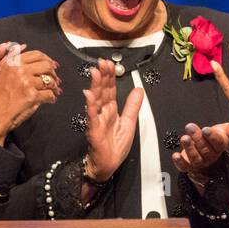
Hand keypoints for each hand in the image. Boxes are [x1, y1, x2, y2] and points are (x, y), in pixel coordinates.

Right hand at [0, 45, 61, 144]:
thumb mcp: (4, 75)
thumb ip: (19, 67)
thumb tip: (39, 63)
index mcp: (12, 63)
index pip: (36, 54)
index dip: (47, 59)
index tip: (52, 64)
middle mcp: (19, 70)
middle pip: (46, 65)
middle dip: (53, 73)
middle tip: (56, 79)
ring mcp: (26, 82)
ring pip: (49, 80)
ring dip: (54, 86)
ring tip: (54, 90)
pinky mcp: (32, 95)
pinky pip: (49, 94)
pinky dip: (52, 97)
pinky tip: (50, 99)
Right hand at [82, 59, 143, 181]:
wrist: (108, 165)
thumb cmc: (115, 146)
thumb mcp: (129, 123)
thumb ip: (132, 106)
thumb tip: (139, 89)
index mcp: (111, 110)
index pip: (110, 89)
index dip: (110, 76)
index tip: (109, 63)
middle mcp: (102, 112)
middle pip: (102, 91)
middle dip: (102, 76)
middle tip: (102, 62)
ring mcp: (97, 120)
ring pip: (96, 100)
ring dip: (95, 86)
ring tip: (95, 72)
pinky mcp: (94, 130)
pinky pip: (92, 116)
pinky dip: (91, 105)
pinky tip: (89, 95)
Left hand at [171, 121, 228, 187]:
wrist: (206, 152)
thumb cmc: (214, 138)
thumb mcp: (223, 131)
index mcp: (220, 147)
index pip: (218, 143)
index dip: (212, 137)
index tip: (205, 129)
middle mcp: (211, 156)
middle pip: (205, 149)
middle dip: (197, 138)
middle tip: (190, 127)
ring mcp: (200, 163)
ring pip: (195, 157)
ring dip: (189, 148)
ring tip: (184, 138)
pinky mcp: (189, 167)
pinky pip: (184, 166)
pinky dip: (179, 162)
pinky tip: (175, 155)